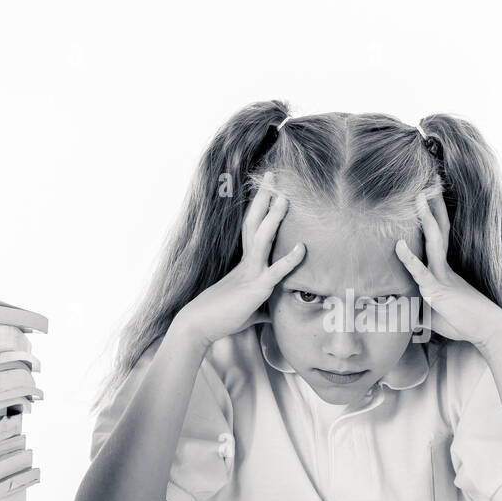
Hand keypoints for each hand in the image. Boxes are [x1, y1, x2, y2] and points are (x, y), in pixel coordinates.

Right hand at [173, 172, 305, 348]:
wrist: (198, 326)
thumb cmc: (223, 317)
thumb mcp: (249, 310)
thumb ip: (265, 308)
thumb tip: (276, 315)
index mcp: (245, 263)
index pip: (254, 228)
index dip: (261, 208)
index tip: (269, 188)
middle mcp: (247, 263)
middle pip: (255, 222)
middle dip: (264, 198)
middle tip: (272, 174)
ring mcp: (250, 273)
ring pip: (262, 238)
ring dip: (274, 217)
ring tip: (285, 196)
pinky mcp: (255, 289)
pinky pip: (274, 272)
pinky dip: (289, 260)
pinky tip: (303, 247)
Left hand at [394, 190, 501, 349]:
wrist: (488, 331)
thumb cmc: (464, 322)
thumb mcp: (436, 312)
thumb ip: (421, 303)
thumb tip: (405, 306)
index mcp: (444, 268)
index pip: (438, 235)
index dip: (433, 215)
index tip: (429, 194)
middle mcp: (444, 267)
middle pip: (438, 229)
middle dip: (433, 205)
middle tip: (429, 181)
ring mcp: (442, 276)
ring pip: (433, 241)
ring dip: (425, 218)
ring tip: (418, 195)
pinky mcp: (438, 291)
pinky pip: (422, 273)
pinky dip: (409, 259)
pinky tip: (398, 245)